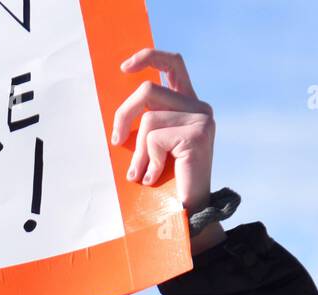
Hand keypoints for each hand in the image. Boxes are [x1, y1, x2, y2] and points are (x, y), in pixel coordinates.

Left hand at [111, 48, 215, 219]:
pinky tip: (155, 178)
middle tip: (116, 141)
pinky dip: (148, 161)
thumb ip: (145, 123)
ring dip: (137, 152)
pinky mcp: (196, 136)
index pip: (173, 64)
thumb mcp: (152, 146)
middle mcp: (200, 107)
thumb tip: (119, 114)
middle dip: (124, 115)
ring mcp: (201, 119)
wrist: (188, 213)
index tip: (124, 68)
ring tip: (142, 174)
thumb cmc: (166, 182)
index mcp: (189, 104)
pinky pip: (154, 139)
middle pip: (148, 89)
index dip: (148, 58)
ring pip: (148, 120)